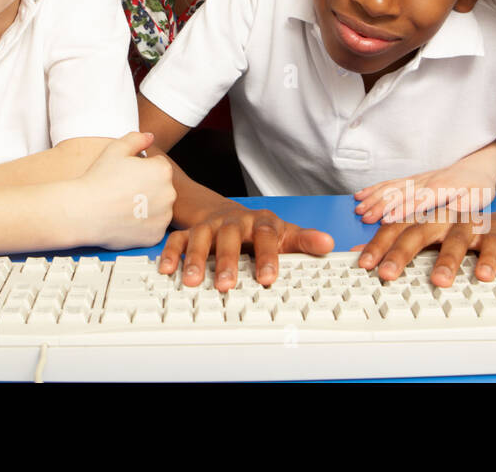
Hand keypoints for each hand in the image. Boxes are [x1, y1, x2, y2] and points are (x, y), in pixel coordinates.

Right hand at [73, 132, 175, 250]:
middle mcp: (170, 194)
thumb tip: (150, 136)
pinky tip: (125, 220)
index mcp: (163, 171)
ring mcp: (164, 217)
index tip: (126, 176)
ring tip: (123, 207)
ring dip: (147, 207)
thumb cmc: (99, 178)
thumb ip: (137, 138)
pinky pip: (152, 228)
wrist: (84, 212)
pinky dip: (142, 226)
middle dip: (148, 188)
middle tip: (123, 191)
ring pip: (159, 209)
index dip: (141, 169)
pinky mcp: (156, 236)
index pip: (159, 166)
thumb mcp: (115, 149)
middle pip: (162, 188)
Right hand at [158, 208, 333, 291]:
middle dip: (227, 261)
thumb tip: (329, 244)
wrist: (223, 210)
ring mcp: (209, 227)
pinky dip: (170, 254)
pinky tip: (167, 270)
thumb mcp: (284, 233)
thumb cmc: (258, 229)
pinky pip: (177, 240)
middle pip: (230, 238)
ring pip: (201, 238)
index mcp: (260, 223)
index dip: (267, 256)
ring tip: (193, 282)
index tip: (268, 278)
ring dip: (195, 260)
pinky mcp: (190, 232)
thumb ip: (304, 241)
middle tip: (226, 285)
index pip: (266, 236)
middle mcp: (233, 223)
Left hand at [354, 212, 495, 285]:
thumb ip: (394, 245)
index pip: (396, 229)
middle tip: (388, 274)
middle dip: (402, 253)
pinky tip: (483, 275)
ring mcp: (469, 225)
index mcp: (423, 219)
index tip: (364, 263)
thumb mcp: (426, 240)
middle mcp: (443, 218)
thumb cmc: (456, 235)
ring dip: (447, 260)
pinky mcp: (495, 234)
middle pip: (419, 232)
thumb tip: (358, 254)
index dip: (378, 245)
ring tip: (438, 281)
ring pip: (456, 239)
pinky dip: (488, 260)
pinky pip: (491, 246)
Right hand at [355, 162, 495, 223]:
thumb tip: (455, 210)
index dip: (402, 210)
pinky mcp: (413, 179)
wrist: (478, 164)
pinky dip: (375, 188)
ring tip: (358, 207)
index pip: (418, 200)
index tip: (386, 220)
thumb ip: (465, 205)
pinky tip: (362, 194)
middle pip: (399, 194)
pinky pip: (391, 182)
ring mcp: (417, 179)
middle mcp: (425, 182)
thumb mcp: (480, 197)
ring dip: (374, 197)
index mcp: (441, 188)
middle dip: (380, 205)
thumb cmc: (479, 185)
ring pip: (391, 187)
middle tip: (364, 217)